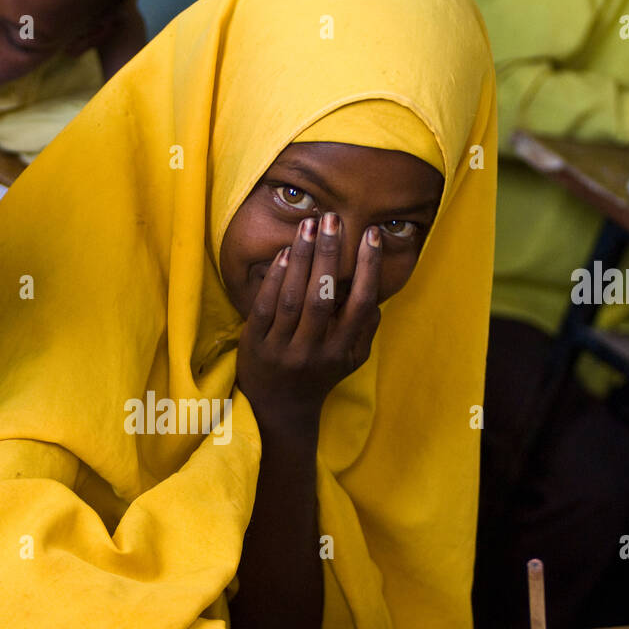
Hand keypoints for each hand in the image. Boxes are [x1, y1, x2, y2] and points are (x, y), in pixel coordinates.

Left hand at [236, 214, 382, 428]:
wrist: (278, 409)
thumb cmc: (318, 375)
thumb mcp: (350, 360)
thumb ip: (365, 330)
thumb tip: (374, 292)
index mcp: (340, 352)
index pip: (360, 306)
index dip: (368, 269)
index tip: (371, 235)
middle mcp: (312, 351)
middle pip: (323, 297)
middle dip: (330, 255)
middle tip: (333, 218)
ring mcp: (281, 349)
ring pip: (293, 298)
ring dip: (302, 259)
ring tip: (309, 225)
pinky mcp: (254, 345)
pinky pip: (264, 307)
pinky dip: (274, 279)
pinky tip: (284, 253)